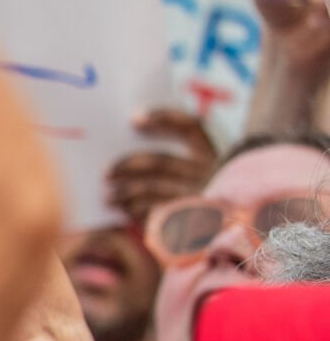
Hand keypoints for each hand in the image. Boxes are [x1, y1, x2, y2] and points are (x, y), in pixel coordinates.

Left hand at [104, 108, 215, 228]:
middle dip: (129, 164)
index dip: (164, 117)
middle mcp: (209, 170)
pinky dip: (137, 210)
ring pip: (154, 188)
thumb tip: (130, 139)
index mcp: (212, 150)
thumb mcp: (199, 167)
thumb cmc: (204, 187)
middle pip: (161, 161)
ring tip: (107, 197)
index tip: (134, 117)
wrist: (235, 222)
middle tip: (105, 172)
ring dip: (126, 191)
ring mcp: (201, 194)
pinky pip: (157, 212)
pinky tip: (124, 210)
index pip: (191, 125)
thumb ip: (174, 155)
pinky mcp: (193, 217)